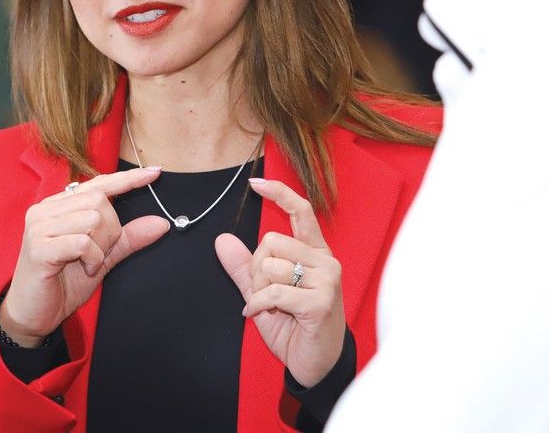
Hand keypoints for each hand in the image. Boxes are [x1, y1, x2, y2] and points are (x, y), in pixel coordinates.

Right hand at [0, 167, 170, 345]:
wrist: (34, 315)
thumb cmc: (63, 283)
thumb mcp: (103, 256)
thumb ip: (128, 238)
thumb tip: (161, 223)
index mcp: (60, 206)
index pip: (98, 184)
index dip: (127, 179)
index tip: (155, 173)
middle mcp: (46, 209)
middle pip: (99, 201)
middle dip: (111, 231)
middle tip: (99, 254)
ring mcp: (39, 225)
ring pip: (93, 219)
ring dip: (101, 247)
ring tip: (88, 263)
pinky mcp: (38, 246)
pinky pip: (82, 242)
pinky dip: (92, 258)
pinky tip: (84, 269)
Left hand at [215, 177, 345, 387]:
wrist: (314, 363)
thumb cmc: (293, 325)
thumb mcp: (262, 291)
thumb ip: (244, 266)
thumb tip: (221, 240)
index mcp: (314, 251)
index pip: (301, 211)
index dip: (280, 193)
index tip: (255, 184)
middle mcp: (325, 261)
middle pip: (272, 240)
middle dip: (256, 267)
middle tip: (263, 291)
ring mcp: (326, 280)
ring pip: (271, 264)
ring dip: (258, 288)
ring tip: (269, 305)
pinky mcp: (321, 301)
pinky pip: (274, 291)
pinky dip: (258, 303)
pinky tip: (260, 313)